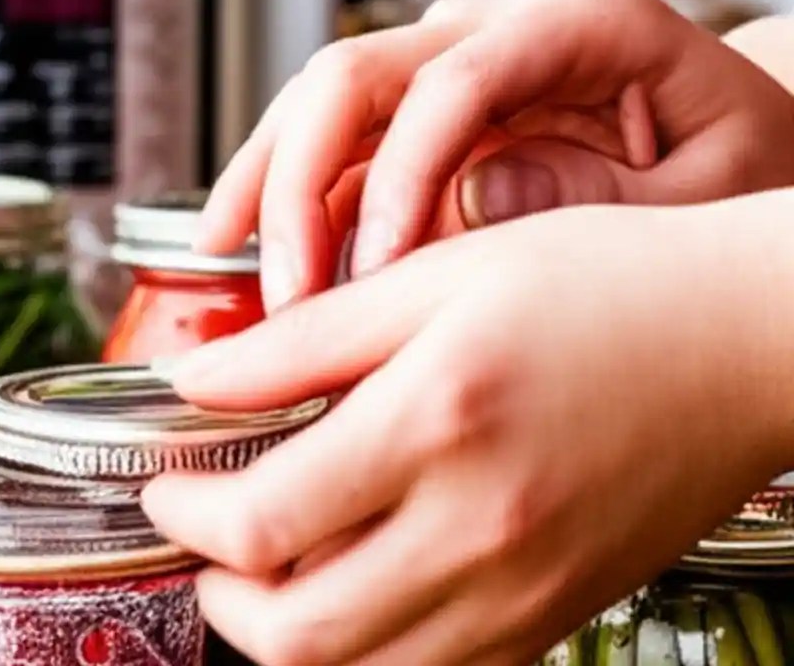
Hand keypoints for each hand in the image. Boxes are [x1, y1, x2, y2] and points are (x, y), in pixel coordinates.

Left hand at [143, 191, 793, 664]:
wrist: (746, 341)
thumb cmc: (608, 287)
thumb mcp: (439, 275)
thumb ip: (305, 338)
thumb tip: (201, 382)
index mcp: (437, 423)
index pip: (260, 523)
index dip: (184, 512)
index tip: (167, 481)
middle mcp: (479, 528)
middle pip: (294, 633)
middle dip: (218, 596)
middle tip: (204, 539)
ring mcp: (522, 589)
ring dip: (285, 631)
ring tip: (270, 564)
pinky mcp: (553, 614)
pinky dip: (369, 646)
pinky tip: (359, 581)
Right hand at [197, 0, 793, 310]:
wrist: (741, 158)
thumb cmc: (738, 167)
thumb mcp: (702, 193)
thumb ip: (590, 196)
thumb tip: (461, 206)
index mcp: (578, 20)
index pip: (449, 88)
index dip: (394, 185)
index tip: (373, 277)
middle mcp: (494, 27)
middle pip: (353, 79)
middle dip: (301, 187)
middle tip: (290, 292)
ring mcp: (446, 66)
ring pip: (320, 104)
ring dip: (267, 186)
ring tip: (229, 263)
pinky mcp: (418, 117)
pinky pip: (330, 147)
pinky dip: (280, 195)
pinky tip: (237, 243)